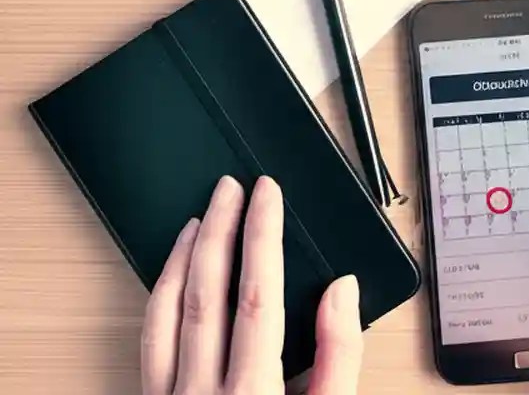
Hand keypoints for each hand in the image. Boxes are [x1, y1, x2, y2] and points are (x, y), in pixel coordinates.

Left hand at [141, 176, 363, 394]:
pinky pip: (150, 340)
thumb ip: (339, 355)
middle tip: (228, 188)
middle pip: (207, 293)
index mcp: (254, 391)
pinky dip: (162, 298)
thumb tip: (342, 291)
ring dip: (183, 259)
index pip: (258, 294)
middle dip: (220, 230)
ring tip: (199, 220)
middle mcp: (203, 391)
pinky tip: (173, 277)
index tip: (266, 195)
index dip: (262, 235)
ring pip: (169, 313)